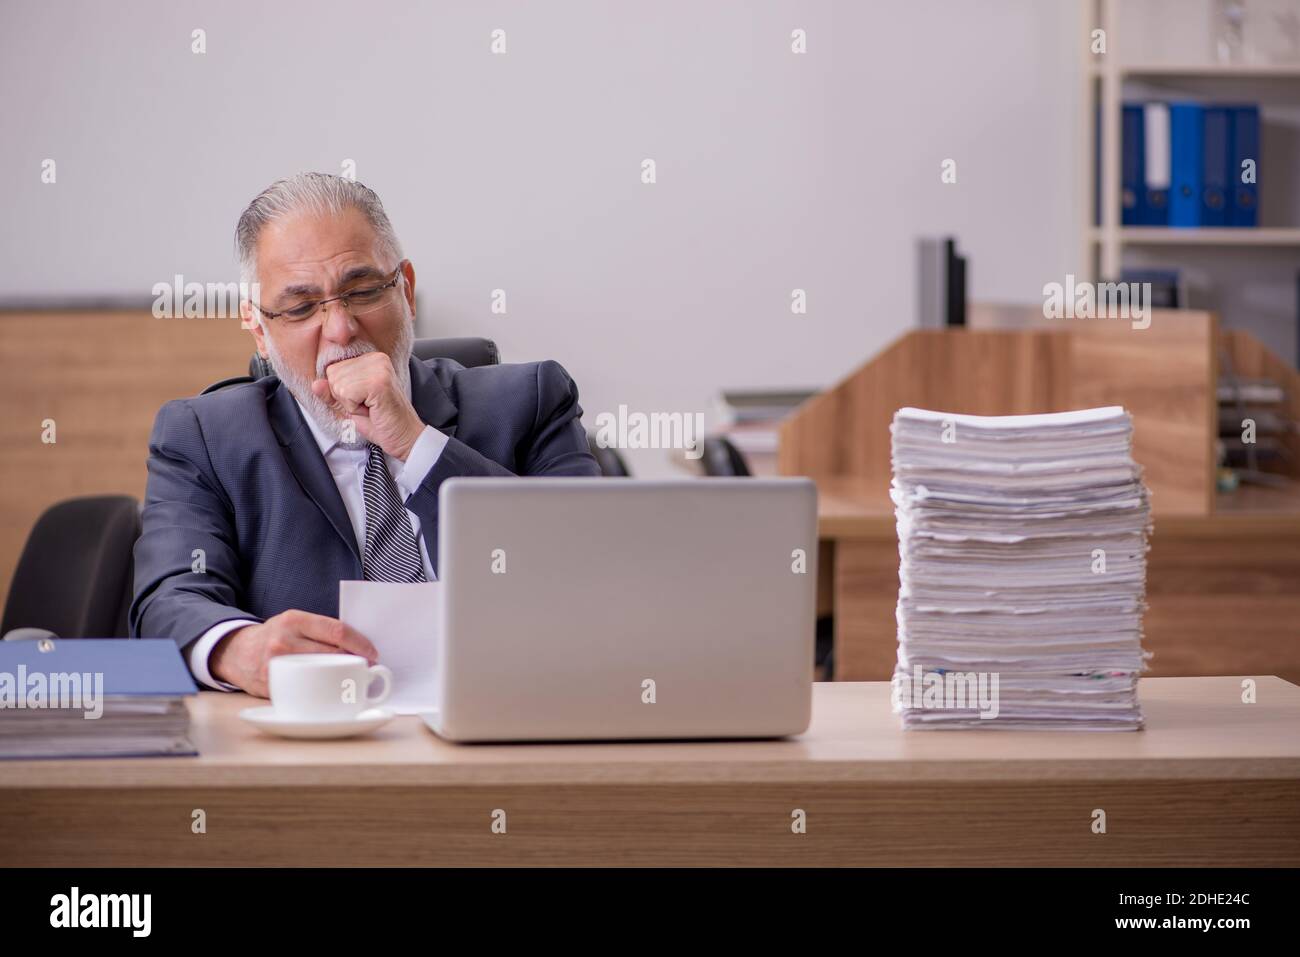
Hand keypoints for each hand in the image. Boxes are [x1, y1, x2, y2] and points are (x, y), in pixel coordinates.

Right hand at [210, 610, 378, 697]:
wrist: (236, 652)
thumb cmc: (275, 636)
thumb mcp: (294, 622)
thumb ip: (320, 630)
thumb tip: (359, 645)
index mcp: (294, 620)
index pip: (337, 631)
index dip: (360, 643)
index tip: (372, 653)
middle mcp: (284, 642)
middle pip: (333, 654)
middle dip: (356, 662)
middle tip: (367, 668)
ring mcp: (277, 667)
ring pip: (322, 675)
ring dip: (342, 679)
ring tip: (352, 679)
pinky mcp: (272, 687)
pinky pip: (304, 691)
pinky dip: (321, 693)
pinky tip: (328, 692)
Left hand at [310, 351, 424, 459]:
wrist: (405, 438)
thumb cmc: (382, 423)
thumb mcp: (350, 407)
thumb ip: (332, 395)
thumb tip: (315, 384)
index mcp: (371, 359)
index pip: (333, 369)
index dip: (342, 392)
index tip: (364, 400)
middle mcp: (376, 358)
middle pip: (333, 375)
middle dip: (345, 398)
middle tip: (368, 406)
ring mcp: (378, 368)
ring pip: (338, 385)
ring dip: (351, 404)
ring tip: (371, 408)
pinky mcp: (378, 382)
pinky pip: (346, 394)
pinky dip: (355, 409)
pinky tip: (373, 409)